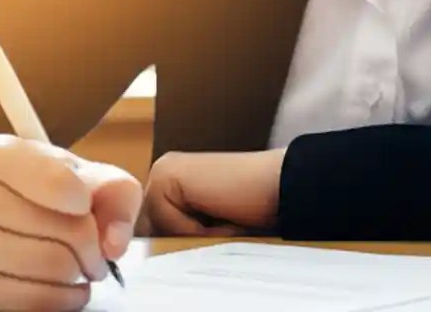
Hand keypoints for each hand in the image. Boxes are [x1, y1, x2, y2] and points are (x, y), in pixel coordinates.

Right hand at [0, 134, 141, 311]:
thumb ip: (115, 193)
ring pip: (54, 268)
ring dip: (81, 271)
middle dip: (95, 243)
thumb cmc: (47, 190)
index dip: (87, 200)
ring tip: (80, 262)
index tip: (86, 205)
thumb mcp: (86, 174)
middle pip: (65, 230)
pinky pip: (37, 302)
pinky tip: (66, 284)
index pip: (59, 181)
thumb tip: (114, 242)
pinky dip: (65, 297)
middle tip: (96, 246)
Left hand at [138, 149, 285, 236]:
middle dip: (178, 239)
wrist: (283, 185)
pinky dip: (192, 229)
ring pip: (154, 228)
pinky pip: (164, 221)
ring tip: (221, 221)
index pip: (153, 230)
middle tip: (218, 227)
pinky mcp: (168, 175)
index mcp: (171, 183)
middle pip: (148, 228)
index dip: (176, 245)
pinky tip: (219, 212)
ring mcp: (163, 171)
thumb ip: (179, 235)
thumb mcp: (209, 229)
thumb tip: (154, 258)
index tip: (212, 235)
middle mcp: (162, 172)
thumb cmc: (254, 211)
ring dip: (188, 236)